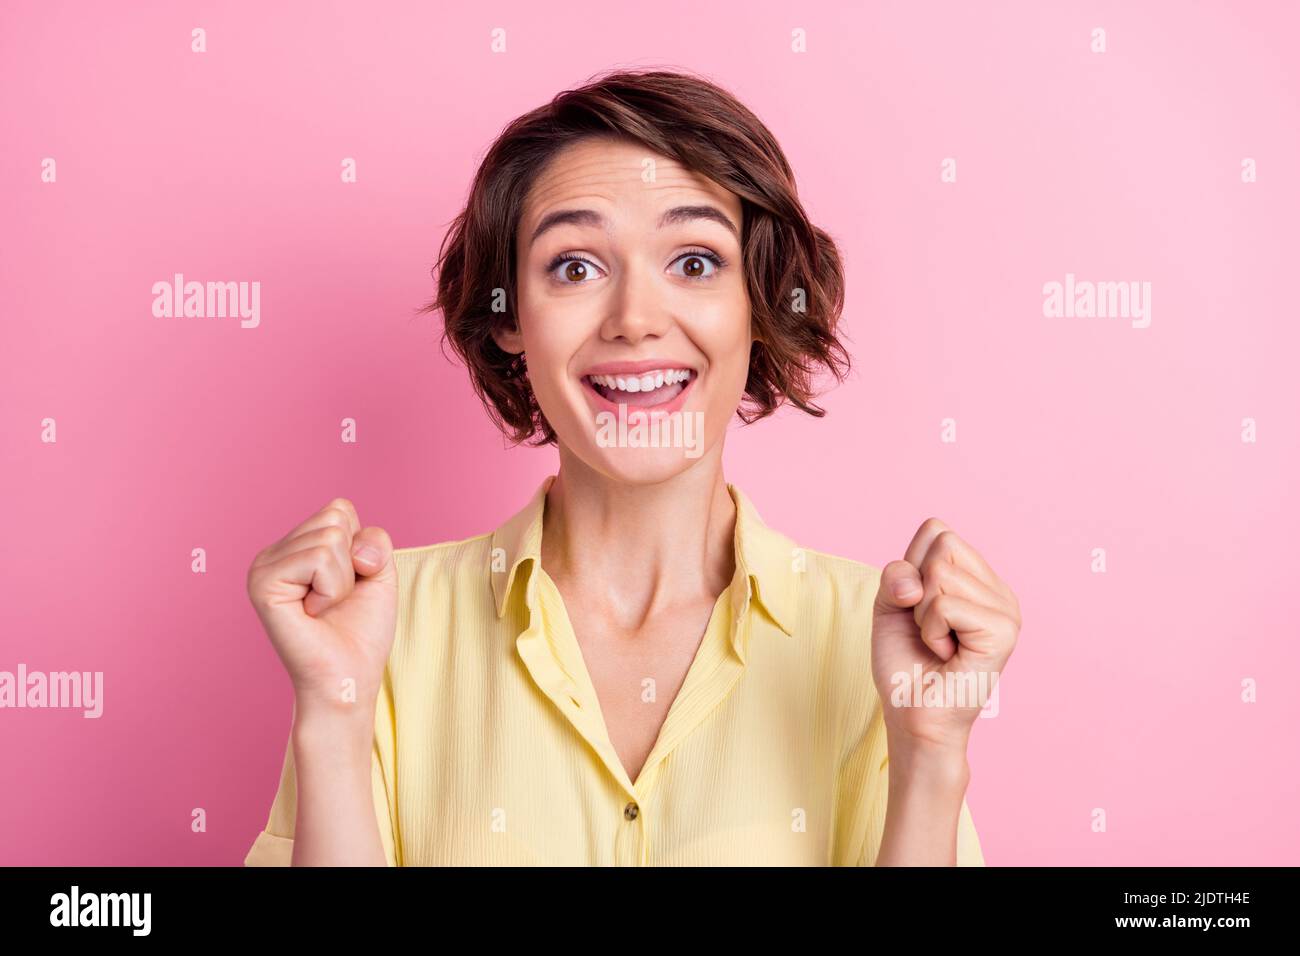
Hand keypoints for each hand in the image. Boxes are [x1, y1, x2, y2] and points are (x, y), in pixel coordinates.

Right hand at [246, 498, 397, 715]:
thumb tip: (343, 538)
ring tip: (324, 608)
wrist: (348, 677)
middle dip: (353, 563)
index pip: (339, 509)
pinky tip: (314, 612)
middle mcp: (273, 552)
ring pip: (331, 538)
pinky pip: (319, 558)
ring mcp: (263, 566)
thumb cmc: (361, 631)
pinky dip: (332, 589)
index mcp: (294, 546)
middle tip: (336, 600)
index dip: (361, 548)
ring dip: (343, 580)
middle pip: (336, 518)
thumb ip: (373, 538)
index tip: (349, 584)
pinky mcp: (262, 583)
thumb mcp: (379, 572)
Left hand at [870, 518, 1020, 752]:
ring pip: (940, 573)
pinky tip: (946, 655)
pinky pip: (944, 604)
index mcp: (978, 579)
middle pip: (941, 545)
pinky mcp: (1003, 631)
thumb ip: (896, 574)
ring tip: (937, 643)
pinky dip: (930, 630)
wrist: (912, 715)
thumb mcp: (889, 605)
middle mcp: (998, 590)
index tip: (916, 608)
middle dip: (916, 589)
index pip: (937, 531)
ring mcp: (1006, 609)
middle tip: (928, 629)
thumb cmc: (905, 664)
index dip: (911, 566)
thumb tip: (915, 580)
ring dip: (922, 615)